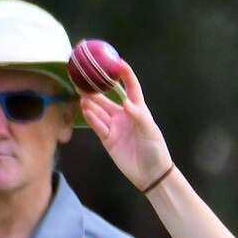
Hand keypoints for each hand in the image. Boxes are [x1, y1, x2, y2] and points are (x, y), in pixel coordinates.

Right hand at [80, 62, 172, 192]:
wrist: (151, 174)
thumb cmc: (155, 149)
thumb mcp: (151, 131)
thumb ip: (139, 116)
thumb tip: (126, 103)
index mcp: (137, 109)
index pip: (131, 87)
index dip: (125, 75)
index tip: (117, 62)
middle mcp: (123, 115)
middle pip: (107, 99)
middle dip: (96, 90)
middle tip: (85, 79)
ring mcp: (114, 127)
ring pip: (99, 112)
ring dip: (91, 103)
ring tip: (81, 94)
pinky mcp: (108, 140)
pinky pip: (98, 126)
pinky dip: (91, 118)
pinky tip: (85, 110)